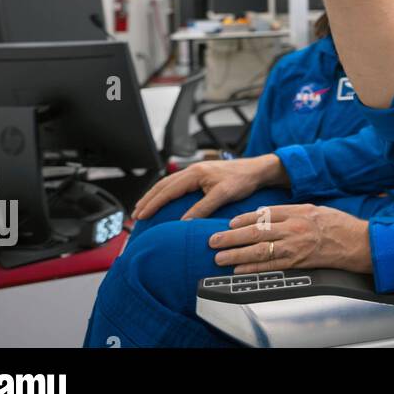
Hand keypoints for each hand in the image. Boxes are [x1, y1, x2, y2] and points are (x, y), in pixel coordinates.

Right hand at [131, 155, 287, 221]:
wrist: (257, 170)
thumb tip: (184, 222)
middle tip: (135, 215)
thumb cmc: (243, 180)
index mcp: (195, 173)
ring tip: (143, 208)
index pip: (167, 190)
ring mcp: (196, 172)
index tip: (141, 215)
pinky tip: (164, 201)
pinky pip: (177, 184)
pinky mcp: (201, 176)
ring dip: (154, 196)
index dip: (152, 204)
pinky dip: (166, 193)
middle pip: (163, 186)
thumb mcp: (223, 195)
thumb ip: (203, 208)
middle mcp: (193, 170)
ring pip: (168, 184)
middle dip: (147, 200)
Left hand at [210, 204, 372, 274]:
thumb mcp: (314, 208)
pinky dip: (252, 268)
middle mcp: (293, 228)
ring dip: (236, 254)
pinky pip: (270, 266)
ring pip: (258, 250)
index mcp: (296, 212)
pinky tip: (239, 269)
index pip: (263, 214)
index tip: (229, 223)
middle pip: (255, 232)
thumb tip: (267, 215)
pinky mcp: (298, 262)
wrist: (356, 242)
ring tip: (220, 257)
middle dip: (231, 237)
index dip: (243, 219)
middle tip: (214, 240)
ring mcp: (294, 246)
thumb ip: (290, 211)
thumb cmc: (338, 224)